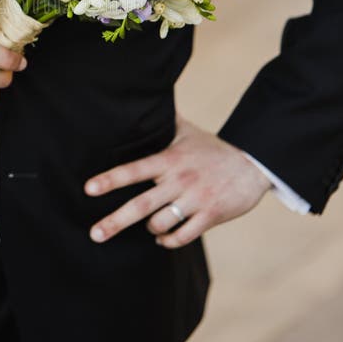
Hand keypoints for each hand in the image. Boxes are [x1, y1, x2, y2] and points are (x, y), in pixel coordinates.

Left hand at [84, 114, 271, 247]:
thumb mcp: (187, 132)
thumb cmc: (214, 149)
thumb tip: (146, 100)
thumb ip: (165, 121)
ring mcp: (195, 200)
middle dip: (115, 221)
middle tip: (95, 234)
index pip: (134, 170)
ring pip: (160, 224)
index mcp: (169, 160)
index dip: (110, 179)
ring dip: (149, 229)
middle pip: (141, 205)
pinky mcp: (210, 216)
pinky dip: (168, 240)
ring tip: (149, 227)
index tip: (88, 189)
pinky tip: (163, 238)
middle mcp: (179, 181)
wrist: (254, 164)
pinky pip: (182, 236)